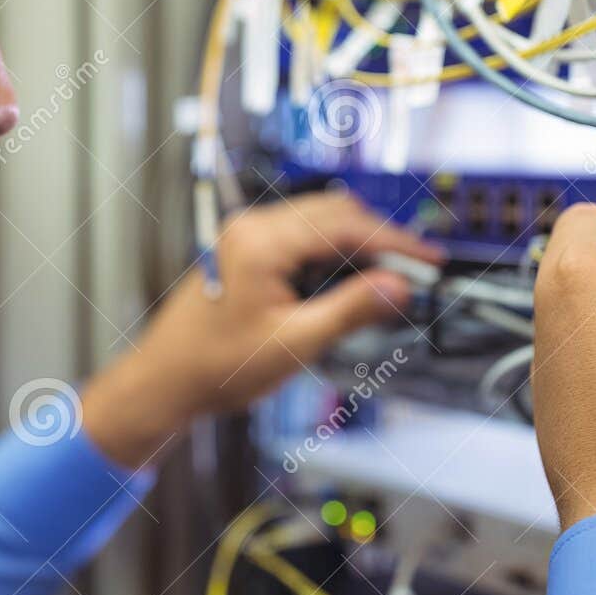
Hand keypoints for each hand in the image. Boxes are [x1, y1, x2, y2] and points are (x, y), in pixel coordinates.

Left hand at [80, 191, 442, 468]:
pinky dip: (334, 250)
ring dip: (358, 243)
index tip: (429, 259)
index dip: (395, 242)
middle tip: (417, 269)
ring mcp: (247, 234)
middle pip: (336, 213)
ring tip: (390, 277)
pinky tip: (351, 278)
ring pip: (321, 221)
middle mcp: (252, 227)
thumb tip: (398, 286)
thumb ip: (350, 310)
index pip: (345, 226)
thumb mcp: (294, 343)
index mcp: (261, 242)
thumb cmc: (215, 366)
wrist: (166, 381)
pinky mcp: (247, 248)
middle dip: (381, 239)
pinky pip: (302, 234)